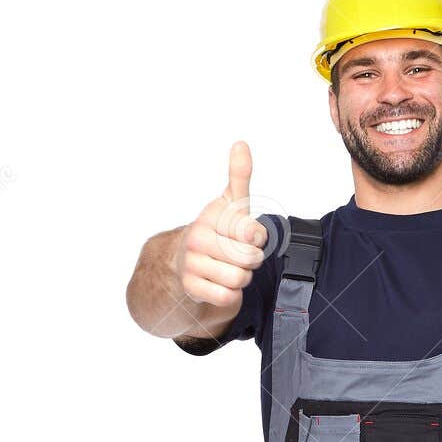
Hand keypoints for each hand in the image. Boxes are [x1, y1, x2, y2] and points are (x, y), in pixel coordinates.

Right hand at [175, 140, 269, 310]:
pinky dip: (230, 294)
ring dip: (241, 278)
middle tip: (237, 254)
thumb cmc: (216, 231)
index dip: (257, 238)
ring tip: (229, 268)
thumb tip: (241, 143)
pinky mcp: (190, 288)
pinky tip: (219, 283)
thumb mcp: (230, 204)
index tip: (246, 235)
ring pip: (239, 279)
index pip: (254, 234)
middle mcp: (198, 238)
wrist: (183, 262)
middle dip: (250, 261)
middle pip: (249, 259)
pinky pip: (228, 297)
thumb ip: (239, 177)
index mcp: (211, 217)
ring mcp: (192, 264)